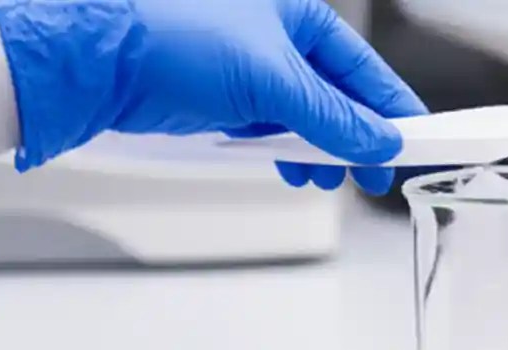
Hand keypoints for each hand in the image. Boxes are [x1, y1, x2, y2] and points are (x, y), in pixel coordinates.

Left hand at [0, 0, 427, 193]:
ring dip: (317, 150)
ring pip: (303, 117)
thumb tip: (377, 139)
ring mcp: (246, 68)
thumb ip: (331, 116)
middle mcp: (275, 37)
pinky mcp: (218, 98)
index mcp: (296, 14)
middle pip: (336, 96)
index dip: (392, 109)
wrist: (88, 61)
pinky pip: (269, 128)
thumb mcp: (270, 81)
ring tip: (323, 176)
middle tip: (372, 175)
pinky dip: (283, 150)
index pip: (363, 69)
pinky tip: (288, 166)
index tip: (419, 143)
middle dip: (354, 137)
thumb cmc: (168, 39)